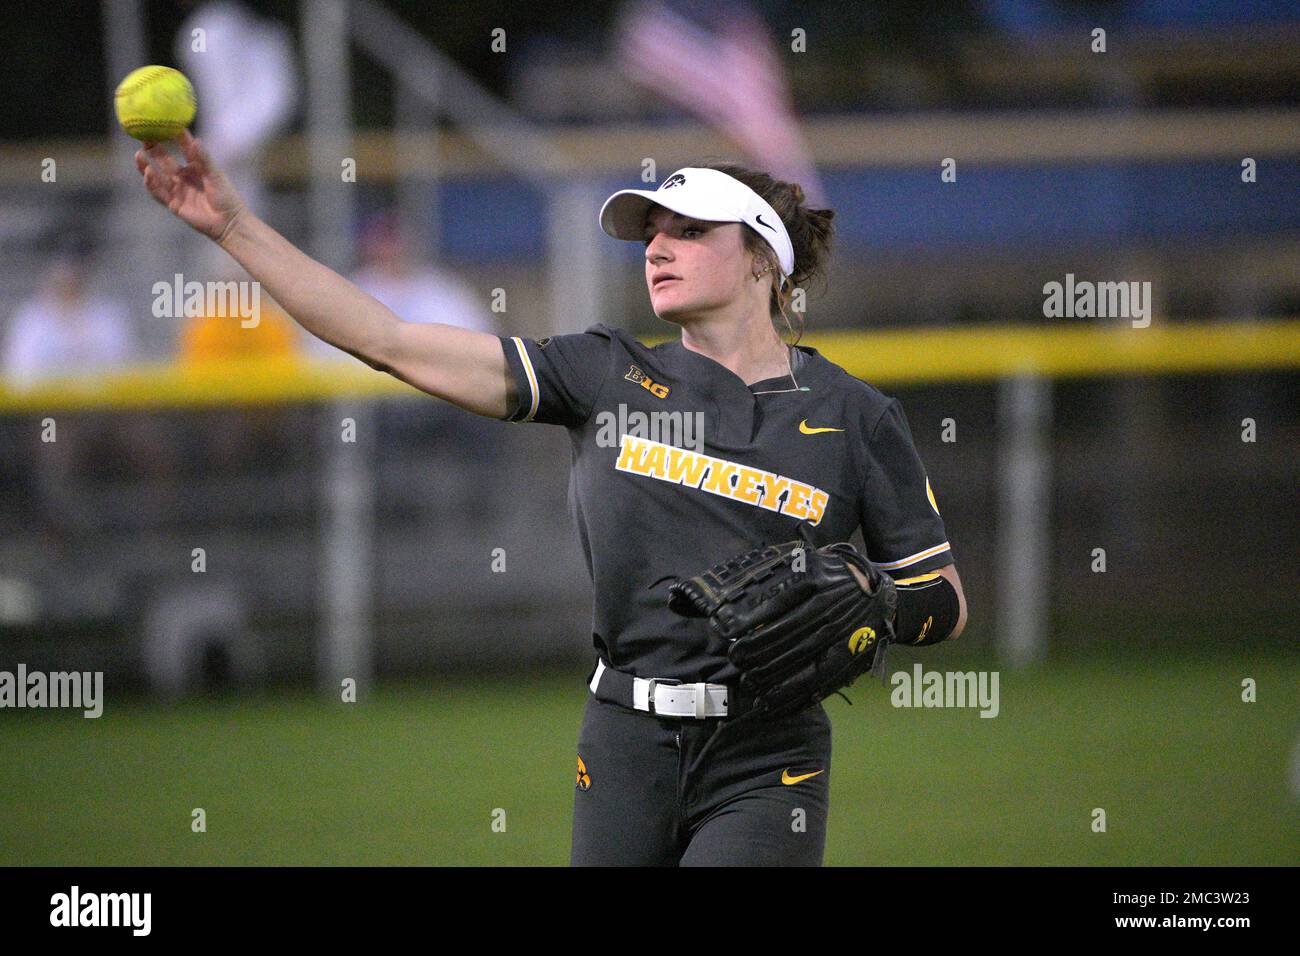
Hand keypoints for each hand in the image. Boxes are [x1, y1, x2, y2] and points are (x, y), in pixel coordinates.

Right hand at [134, 129, 246, 243]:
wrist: (229, 223)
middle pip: (163, 159)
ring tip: (138, 154)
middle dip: (153, 148)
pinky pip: (159, 193)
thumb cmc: (227, 197)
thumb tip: (195, 140)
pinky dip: (152, 183)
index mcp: (195, 167)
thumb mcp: (215, 175)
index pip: (182, 147)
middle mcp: (183, 176)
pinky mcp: (174, 203)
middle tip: (143, 136)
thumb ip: (204, 159)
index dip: (173, 135)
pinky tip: (148, 173)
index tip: (165, 122)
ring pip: (157, 176)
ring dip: (147, 165)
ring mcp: (177, 189)